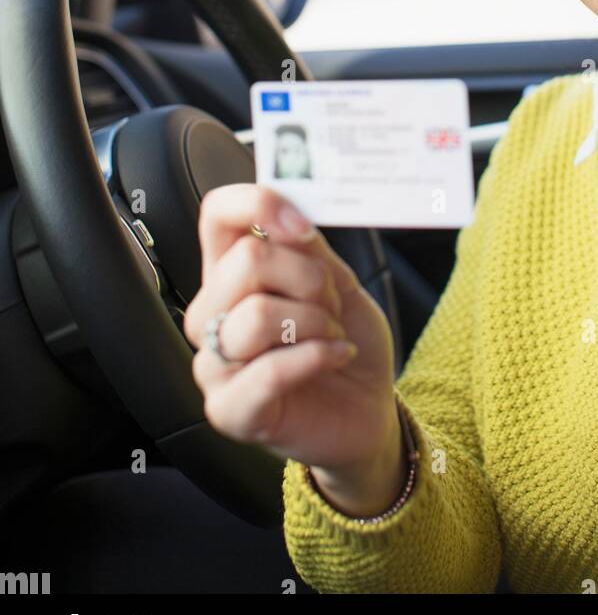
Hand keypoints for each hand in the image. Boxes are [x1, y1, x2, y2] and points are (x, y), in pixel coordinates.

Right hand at [184, 184, 399, 476]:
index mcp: (232, 272)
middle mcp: (212, 313)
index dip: (258, 204)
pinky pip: (269, 371)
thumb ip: (309, 250)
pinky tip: (336, 356)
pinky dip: (316, 357)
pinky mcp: (229, 410)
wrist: (367, 409)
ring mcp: (214, 363)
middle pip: (245, 261)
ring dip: (315, 322)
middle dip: (308, 278)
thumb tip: (289, 217)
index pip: (217, 214)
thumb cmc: (343, 341)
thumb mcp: (337, 283)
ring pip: (258, 314)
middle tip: (330, 304)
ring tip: (331, 335)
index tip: (303, 227)